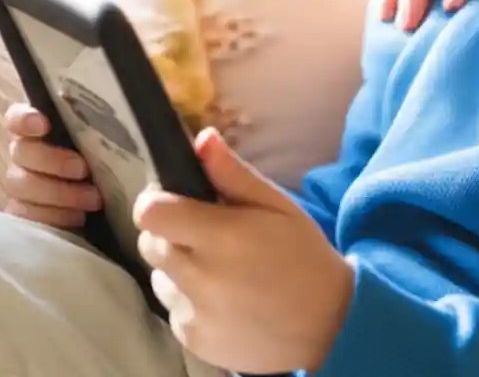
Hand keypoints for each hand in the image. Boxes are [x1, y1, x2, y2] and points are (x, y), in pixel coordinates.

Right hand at [1, 103, 100, 228]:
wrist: (110, 205)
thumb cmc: (109, 165)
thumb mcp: (112, 147)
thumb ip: (105, 133)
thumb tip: (117, 130)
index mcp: (43, 129)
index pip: (18, 117)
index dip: (23, 118)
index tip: (42, 124)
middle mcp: (26, 153)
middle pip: (21, 151)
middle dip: (53, 161)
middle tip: (83, 169)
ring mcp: (20, 184)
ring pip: (21, 185)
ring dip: (59, 193)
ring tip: (94, 199)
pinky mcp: (23, 214)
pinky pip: (26, 216)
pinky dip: (54, 217)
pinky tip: (78, 216)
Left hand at [134, 129, 353, 373]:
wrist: (328, 326)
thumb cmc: (304, 257)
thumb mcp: (278, 206)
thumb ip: (234, 174)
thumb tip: (201, 138)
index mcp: (221, 236)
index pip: (150, 212)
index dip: (158, 202)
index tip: (177, 202)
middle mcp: (199, 277)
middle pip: (150, 243)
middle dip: (171, 233)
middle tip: (207, 236)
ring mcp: (193, 312)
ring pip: (158, 277)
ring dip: (178, 269)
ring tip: (218, 271)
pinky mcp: (192, 340)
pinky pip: (172, 308)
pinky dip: (189, 300)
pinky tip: (223, 299)